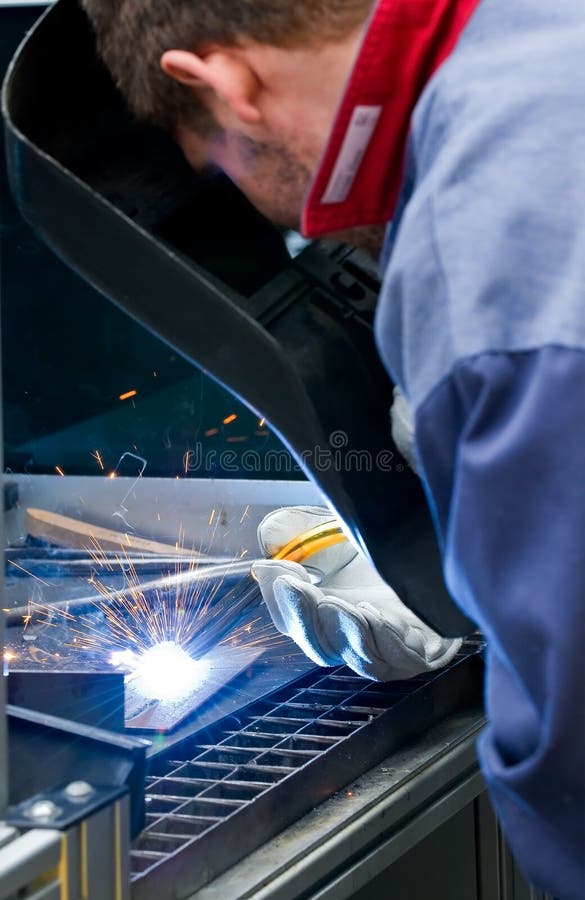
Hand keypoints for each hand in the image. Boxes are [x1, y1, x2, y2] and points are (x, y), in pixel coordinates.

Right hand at [251, 506, 461, 680]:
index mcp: (326, 614)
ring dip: (346, 634)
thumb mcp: (326, 525)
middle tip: (300, 589)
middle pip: (321, 648)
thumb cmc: (378, 537)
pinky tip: (374, 614)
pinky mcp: (425, 650)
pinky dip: (386, 641)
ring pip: (362, 660)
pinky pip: (401, 660)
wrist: (431, 540)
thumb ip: (290, 531)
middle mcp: (355, 637)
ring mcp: (390, 647)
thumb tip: (266, 546)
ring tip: (338, 605)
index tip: (279, 574)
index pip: (294, 623)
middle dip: (306, 620)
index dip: (283, 603)